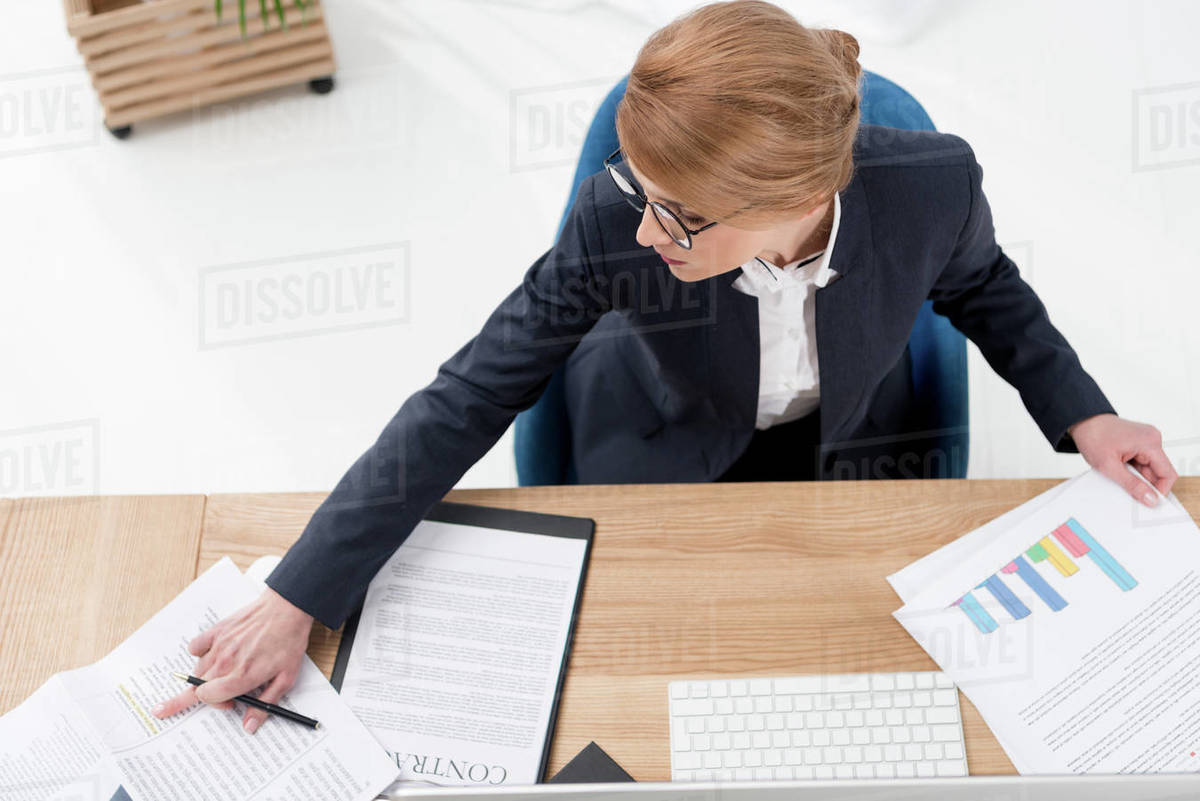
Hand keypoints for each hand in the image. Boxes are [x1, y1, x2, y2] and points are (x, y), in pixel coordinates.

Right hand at [151, 586, 313, 733]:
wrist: (287, 609)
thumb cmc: (288, 642)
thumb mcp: (285, 679)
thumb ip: (265, 705)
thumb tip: (249, 726)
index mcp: (240, 676)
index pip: (206, 698)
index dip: (217, 704)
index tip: (231, 702)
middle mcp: (225, 662)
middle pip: (197, 687)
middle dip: (207, 695)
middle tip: (226, 693)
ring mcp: (218, 645)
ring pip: (198, 669)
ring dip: (207, 677)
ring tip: (227, 672)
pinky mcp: (217, 630)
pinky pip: (195, 646)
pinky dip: (199, 653)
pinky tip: (213, 654)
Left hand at [1068, 413, 1177, 506]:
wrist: (1082, 422)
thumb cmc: (1093, 437)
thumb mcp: (1109, 466)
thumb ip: (1132, 485)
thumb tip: (1150, 499)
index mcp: (1150, 443)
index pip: (1167, 473)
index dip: (1160, 490)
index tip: (1148, 501)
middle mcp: (1152, 439)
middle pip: (1158, 471)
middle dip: (1144, 483)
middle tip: (1126, 489)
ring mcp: (1146, 440)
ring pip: (1149, 468)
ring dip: (1136, 476)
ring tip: (1117, 474)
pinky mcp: (1140, 442)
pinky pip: (1142, 462)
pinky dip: (1133, 469)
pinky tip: (1119, 468)